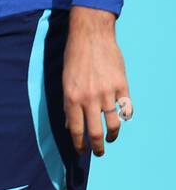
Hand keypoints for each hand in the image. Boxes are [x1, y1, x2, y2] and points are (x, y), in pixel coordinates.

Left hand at [63, 6, 129, 156]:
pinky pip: (125, 109)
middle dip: (96, 147)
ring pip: (113, 124)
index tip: (80, 151)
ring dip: (112, 136)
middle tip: (98, 153)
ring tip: (110, 139)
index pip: (75, 129)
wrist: (91, 36)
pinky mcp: (121, 86)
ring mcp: (107, 93)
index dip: (78, 144)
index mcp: (71, 97)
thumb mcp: (64, 80)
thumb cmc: (74, 57)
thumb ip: (68, 103)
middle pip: (95, 132)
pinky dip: (123, 117)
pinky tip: (120, 120)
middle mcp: (89, 98)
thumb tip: (69, 124)